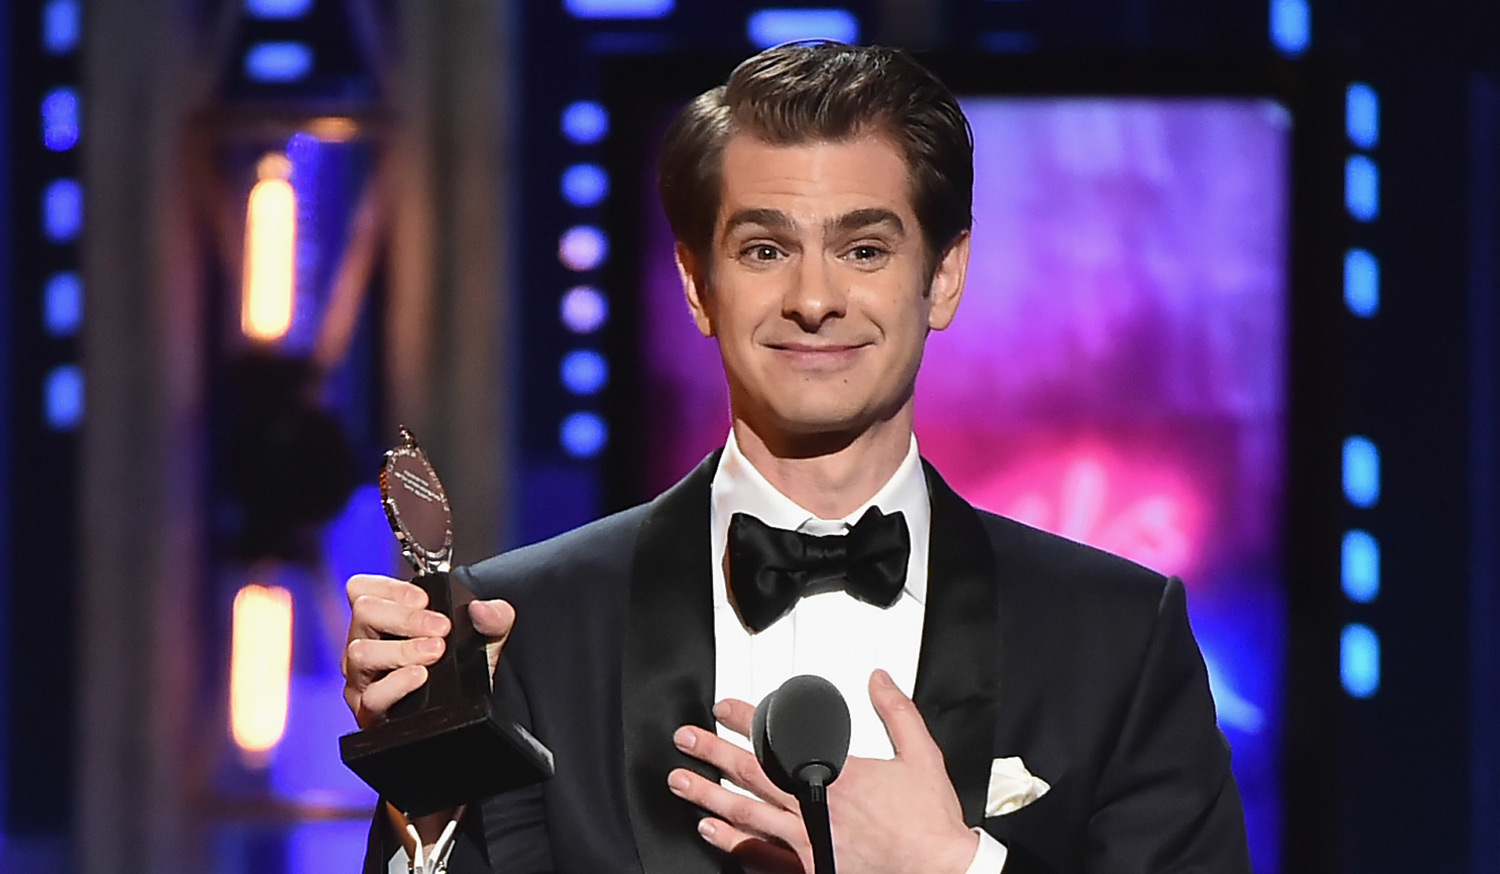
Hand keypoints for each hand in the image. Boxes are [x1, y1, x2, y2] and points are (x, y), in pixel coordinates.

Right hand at [341, 573, 514, 728]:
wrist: (469, 709)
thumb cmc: (463, 667)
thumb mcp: (485, 636)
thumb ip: (493, 617)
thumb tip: (483, 610)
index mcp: (383, 618)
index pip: (362, 588)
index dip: (391, 588)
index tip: (424, 599)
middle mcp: (366, 643)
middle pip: (365, 612)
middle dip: (407, 617)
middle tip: (441, 629)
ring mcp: (363, 677)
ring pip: (361, 652)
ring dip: (403, 650)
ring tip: (434, 652)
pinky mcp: (369, 711)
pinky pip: (371, 696)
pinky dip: (396, 684)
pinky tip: (419, 677)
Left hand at [668, 669, 978, 873]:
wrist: (939, 871)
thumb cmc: (929, 822)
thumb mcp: (921, 754)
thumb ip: (897, 712)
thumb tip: (879, 679)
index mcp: (837, 775)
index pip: (780, 740)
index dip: (747, 720)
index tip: (723, 709)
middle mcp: (815, 807)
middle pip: (751, 774)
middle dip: (713, 753)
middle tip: (686, 740)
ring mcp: (808, 840)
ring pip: (746, 814)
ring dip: (710, 795)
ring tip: (683, 783)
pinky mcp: (811, 868)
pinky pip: (761, 855)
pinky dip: (733, 844)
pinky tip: (712, 834)